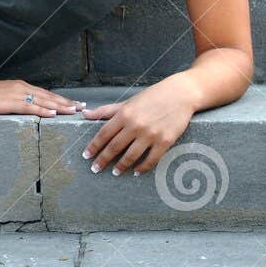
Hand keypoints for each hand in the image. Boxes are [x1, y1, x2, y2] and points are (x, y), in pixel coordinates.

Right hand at [0, 77, 86, 117]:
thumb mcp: (1, 97)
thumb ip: (14, 101)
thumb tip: (25, 108)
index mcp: (20, 87)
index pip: (45, 93)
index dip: (60, 99)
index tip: (74, 104)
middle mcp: (21, 88)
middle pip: (49, 96)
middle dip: (66, 102)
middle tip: (82, 107)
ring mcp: (16, 94)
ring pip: (43, 100)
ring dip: (60, 106)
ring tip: (74, 111)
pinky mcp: (9, 103)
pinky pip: (30, 107)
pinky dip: (43, 110)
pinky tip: (53, 113)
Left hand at [79, 81, 195, 175]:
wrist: (180, 94)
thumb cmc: (152, 97)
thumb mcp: (128, 102)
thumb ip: (106, 111)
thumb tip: (85, 114)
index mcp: (124, 114)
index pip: (103, 134)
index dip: (93, 146)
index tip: (86, 156)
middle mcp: (135, 125)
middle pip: (114, 147)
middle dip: (102, 160)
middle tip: (95, 169)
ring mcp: (151, 134)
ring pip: (131, 156)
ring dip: (121, 166)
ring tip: (115, 172)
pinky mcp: (165, 141)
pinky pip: (151, 159)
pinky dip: (142, 167)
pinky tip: (136, 171)